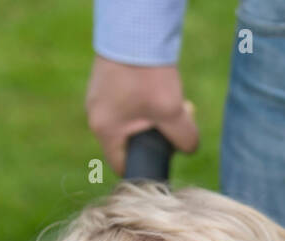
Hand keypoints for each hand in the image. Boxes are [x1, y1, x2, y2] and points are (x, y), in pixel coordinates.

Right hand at [85, 55, 199, 174]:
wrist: (133, 30)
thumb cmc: (147, 74)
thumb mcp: (171, 111)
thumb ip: (184, 138)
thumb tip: (189, 149)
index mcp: (105, 130)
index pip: (122, 166)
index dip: (146, 167)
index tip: (165, 159)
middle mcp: (95, 115)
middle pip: (128, 143)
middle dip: (155, 138)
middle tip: (175, 127)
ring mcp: (98, 97)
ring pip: (129, 121)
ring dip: (152, 118)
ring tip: (170, 104)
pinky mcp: (106, 82)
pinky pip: (126, 103)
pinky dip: (144, 102)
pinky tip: (159, 89)